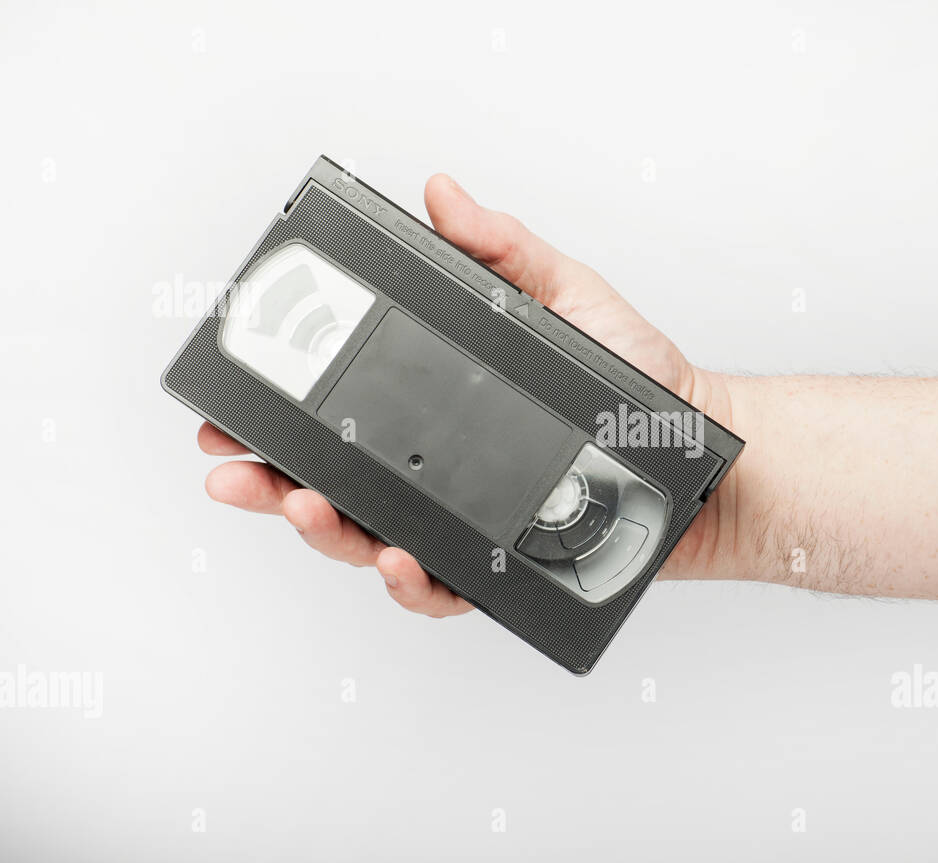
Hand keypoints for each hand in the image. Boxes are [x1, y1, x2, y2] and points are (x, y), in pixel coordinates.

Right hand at [199, 174, 737, 617]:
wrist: (701, 454)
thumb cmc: (641, 385)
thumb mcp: (570, 297)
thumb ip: (504, 250)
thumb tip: (443, 193)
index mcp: (438, 410)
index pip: (343, 412)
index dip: (280, 416)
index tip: (232, 407)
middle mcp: (438, 471)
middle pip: (332, 482)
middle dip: (269, 481)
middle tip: (235, 470)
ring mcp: (463, 524)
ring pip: (369, 541)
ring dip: (325, 531)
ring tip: (306, 504)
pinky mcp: (499, 568)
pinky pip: (441, 590)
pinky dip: (411, 584)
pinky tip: (399, 560)